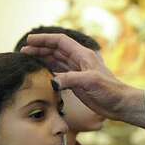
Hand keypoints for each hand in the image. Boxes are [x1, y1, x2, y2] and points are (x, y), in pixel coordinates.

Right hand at [20, 33, 144, 125]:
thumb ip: (70, 80)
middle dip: (40, 48)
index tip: (30, 40)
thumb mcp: (90, 82)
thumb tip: (52, 81)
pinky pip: (59, 73)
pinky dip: (48, 71)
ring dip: (42, 58)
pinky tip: (40, 73)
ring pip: (56, 61)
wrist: (120, 104)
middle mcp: (79, 61)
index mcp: (83, 55)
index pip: (60, 42)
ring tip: (28, 59)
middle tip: (23, 50)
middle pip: (55, 50)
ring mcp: (77, 72)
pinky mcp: (76, 83)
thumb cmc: (110, 91)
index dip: (45, 39)